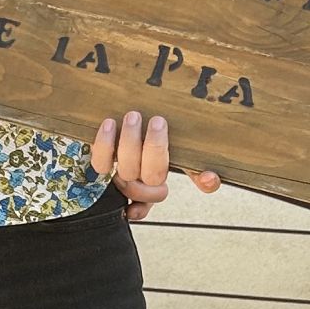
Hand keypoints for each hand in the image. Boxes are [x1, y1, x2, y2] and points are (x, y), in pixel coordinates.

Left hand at [91, 111, 220, 221]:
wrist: (111, 128)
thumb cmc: (143, 144)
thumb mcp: (169, 153)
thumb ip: (191, 167)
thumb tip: (210, 179)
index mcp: (154, 185)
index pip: (168, 192)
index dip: (184, 182)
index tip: (203, 171)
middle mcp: (137, 184)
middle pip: (153, 177)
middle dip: (156, 148)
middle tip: (158, 121)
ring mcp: (117, 175)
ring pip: (127, 169)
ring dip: (131, 142)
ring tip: (133, 116)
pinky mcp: (99, 163)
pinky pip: (100, 162)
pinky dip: (105, 144)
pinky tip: (109, 124)